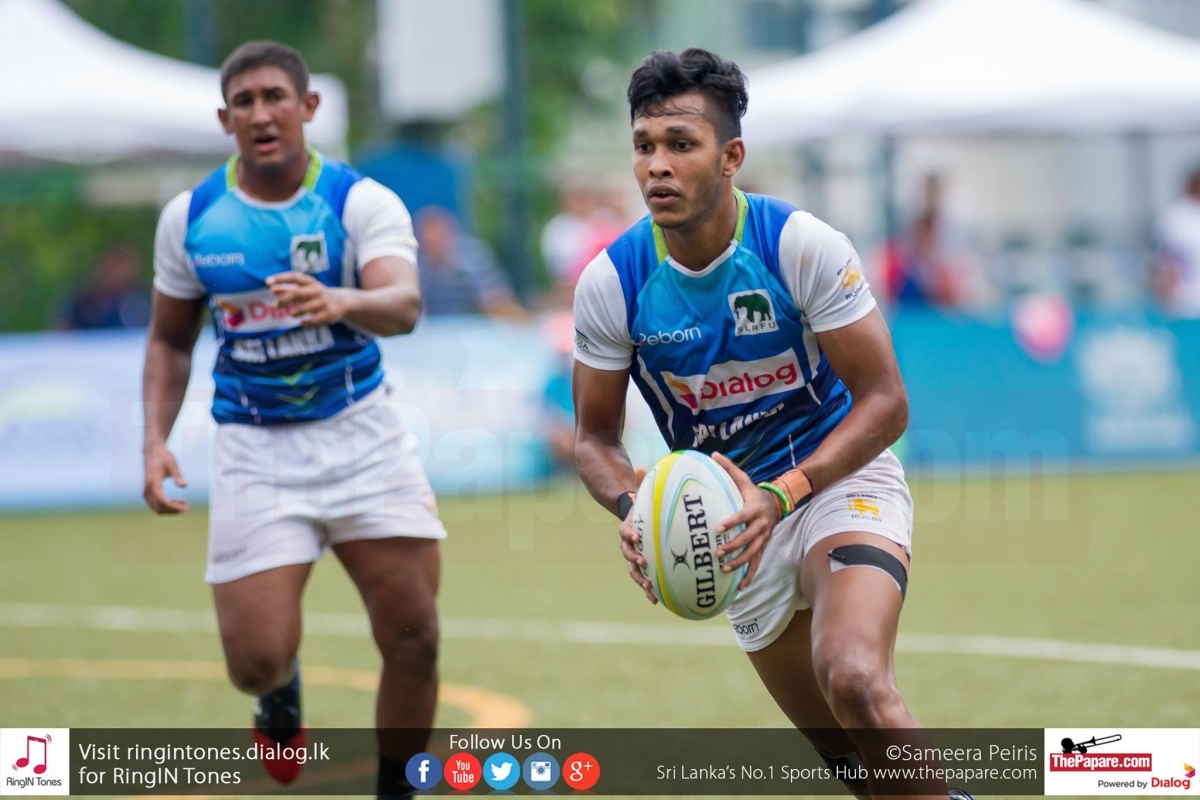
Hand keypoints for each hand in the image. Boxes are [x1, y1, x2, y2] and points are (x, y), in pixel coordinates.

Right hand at [143, 442, 188, 514]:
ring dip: (170, 509)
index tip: (186, 509)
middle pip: (159, 508)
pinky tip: (178, 501)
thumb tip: (185, 485)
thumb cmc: (164, 457)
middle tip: (187, 507)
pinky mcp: (148, 492)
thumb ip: (177, 475)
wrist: (152, 451)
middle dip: (173, 511)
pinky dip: (166, 506)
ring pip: (157, 508)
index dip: (174, 507)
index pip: (163, 501)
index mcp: (152, 483)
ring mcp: (146, 492)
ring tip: (184, 503)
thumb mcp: (173, 464)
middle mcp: (147, 489)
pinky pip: (156, 504)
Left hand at [266, 272, 350, 326]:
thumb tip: (271, 288)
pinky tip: (302, 323)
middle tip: (274, 306)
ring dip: (296, 312)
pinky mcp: (328, 314)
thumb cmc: (317, 295)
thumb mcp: (305, 290)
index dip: (281, 279)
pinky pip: (314, 320)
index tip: (267, 283)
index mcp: (310, 282)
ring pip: (306, 308)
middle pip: (298, 293)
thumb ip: (288, 289)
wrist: (342, 302)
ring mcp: (323, 302)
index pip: (294, 277)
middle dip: (284, 299)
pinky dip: (306, 323)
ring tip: (292, 314)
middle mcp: (317, 290)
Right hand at [617, 467, 656, 603]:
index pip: (626, 532)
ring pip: (634, 571)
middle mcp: (628, 544)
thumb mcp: (642, 495)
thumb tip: (642, 467)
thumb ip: (642, 483)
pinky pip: (644, 579)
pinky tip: (657, 600)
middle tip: (642, 564)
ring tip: (650, 590)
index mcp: (628, 528)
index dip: (630, 535)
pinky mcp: (643, 566)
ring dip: (641, 580)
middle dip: (634, 561)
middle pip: (627, 554)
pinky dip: (649, 589)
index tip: (637, 537)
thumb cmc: (644, 507)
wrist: (637, 521)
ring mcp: (634, 556)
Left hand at [712, 452, 780, 590]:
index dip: (732, 521)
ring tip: (724, 568)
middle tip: (717, 552)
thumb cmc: (754, 492)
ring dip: (739, 562)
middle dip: (733, 546)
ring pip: (752, 553)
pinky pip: (757, 563)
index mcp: (753, 508)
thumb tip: (712, 454)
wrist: (777, 504)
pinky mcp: (763, 547)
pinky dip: (749, 575)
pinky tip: (740, 587)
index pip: (742, 516)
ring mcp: (763, 538)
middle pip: (747, 538)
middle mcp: (760, 525)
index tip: (718, 527)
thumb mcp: (744, 479)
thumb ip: (729, 468)